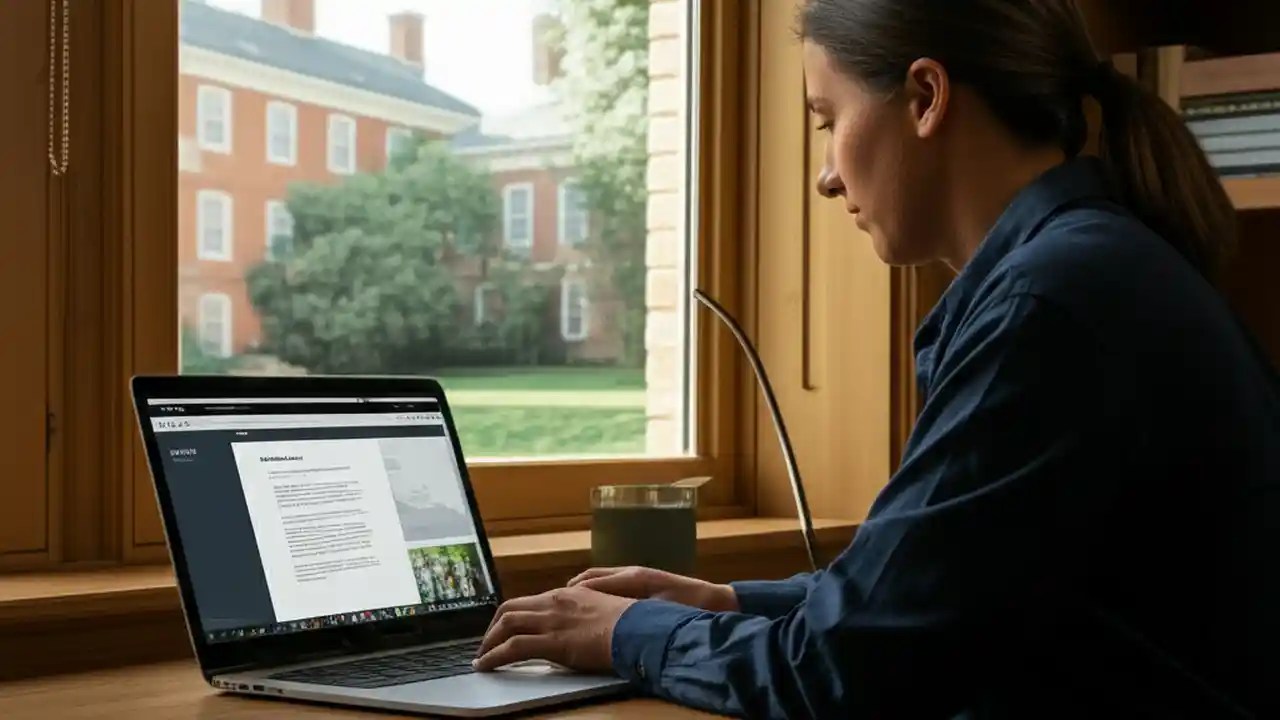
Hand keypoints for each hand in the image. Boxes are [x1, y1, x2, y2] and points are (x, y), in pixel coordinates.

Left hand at [473, 586, 635, 673]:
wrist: (639, 629)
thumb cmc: (630, 622)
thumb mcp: (604, 608)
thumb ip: (584, 612)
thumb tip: (575, 625)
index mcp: (568, 593)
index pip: (530, 601)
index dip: (514, 615)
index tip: (507, 629)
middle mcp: (554, 601)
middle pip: (511, 608)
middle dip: (494, 626)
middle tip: (488, 642)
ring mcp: (551, 620)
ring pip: (507, 624)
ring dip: (489, 641)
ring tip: (483, 657)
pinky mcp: (551, 641)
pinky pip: (512, 647)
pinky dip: (494, 656)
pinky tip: (486, 665)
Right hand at [568, 566, 738, 612]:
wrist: (716, 603)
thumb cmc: (688, 608)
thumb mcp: (657, 611)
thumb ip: (627, 609)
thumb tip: (594, 603)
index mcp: (633, 578)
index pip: (592, 582)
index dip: (572, 593)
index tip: (553, 604)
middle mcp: (630, 573)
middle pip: (590, 579)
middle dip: (570, 591)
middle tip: (550, 605)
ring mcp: (635, 577)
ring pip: (597, 580)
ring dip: (580, 591)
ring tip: (563, 605)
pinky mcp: (641, 583)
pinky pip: (609, 584)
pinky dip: (593, 592)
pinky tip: (588, 605)